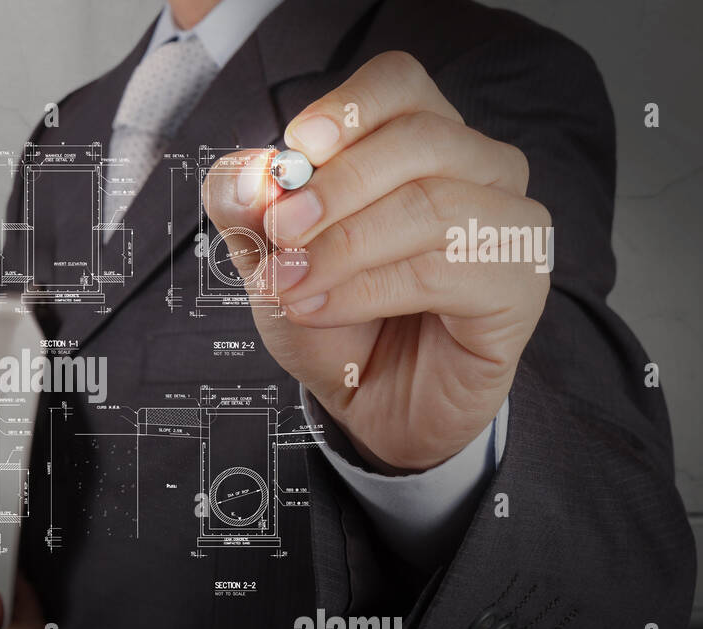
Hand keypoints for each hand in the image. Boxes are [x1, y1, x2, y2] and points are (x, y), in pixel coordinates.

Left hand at [203, 51, 550, 470]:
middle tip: (280, 233)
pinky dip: (367, 289)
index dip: (349, 109)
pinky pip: (444, 269)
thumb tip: (249, 172)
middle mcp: (478, 169)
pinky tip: (323, 309)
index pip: (400, 84)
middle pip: (419, 138)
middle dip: (335, 187)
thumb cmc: (335, 319)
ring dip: (344, 247)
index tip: (296, 148)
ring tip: (292, 285)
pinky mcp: (520, 283)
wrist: (370, 403)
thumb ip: (247, 208)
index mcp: (420, 139)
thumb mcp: (269, 258)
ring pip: (430, 204)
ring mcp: (509, 223)